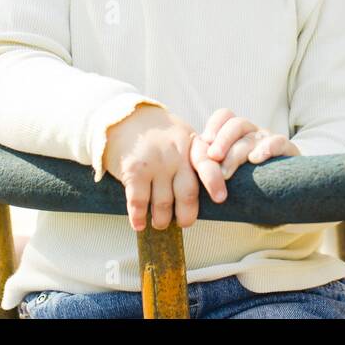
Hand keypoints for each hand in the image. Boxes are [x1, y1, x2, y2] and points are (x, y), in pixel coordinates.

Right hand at [102, 104, 204, 232]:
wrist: (124, 119)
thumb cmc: (159, 135)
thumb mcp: (182, 137)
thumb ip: (197, 158)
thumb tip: (213, 189)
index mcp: (191, 144)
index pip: (207, 163)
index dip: (214, 182)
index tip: (220, 199)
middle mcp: (175, 154)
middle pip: (187, 194)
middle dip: (186, 216)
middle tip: (183, 222)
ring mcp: (154, 162)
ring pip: (163, 204)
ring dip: (161, 219)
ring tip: (160, 222)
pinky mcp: (134, 170)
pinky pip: (139, 202)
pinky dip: (138, 217)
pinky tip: (138, 224)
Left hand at [190, 108, 299, 203]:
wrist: (281, 195)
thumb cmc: (246, 184)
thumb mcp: (227, 173)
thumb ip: (211, 166)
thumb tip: (188, 172)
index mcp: (237, 133)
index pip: (225, 116)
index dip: (214, 125)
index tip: (205, 142)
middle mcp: (253, 133)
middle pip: (237, 124)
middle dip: (222, 140)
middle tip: (213, 158)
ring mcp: (270, 142)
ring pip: (252, 136)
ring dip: (236, 152)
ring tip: (226, 172)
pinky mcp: (288, 152)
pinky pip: (279, 141)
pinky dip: (267, 148)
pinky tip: (256, 159)